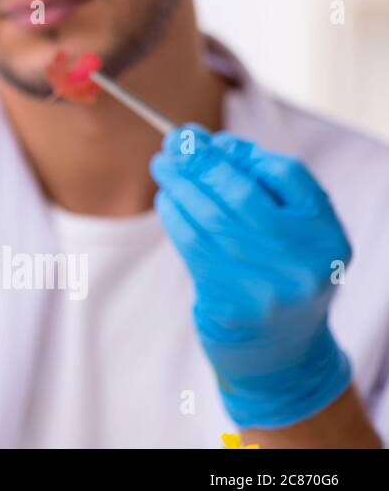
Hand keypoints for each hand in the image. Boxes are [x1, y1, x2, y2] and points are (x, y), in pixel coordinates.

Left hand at [149, 126, 352, 428]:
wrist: (281, 352)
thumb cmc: (280, 275)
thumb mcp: (294, 235)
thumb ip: (265, 191)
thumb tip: (211, 145)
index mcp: (326, 236)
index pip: (288, 175)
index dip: (245, 152)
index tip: (210, 138)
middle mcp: (303, 262)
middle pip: (241, 194)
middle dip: (201, 162)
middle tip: (175, 141)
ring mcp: (267, 287)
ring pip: (210, 218)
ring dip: (180, 185)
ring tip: (163, 165)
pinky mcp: (231, 304)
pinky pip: (193, 246)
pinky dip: (175, 215)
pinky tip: (167, 199)